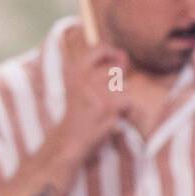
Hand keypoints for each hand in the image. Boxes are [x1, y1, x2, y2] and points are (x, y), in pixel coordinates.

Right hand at [57, 26, 130, 159]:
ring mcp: (97, 93)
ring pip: (125, 87)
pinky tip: (109, 121)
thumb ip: (100, 71)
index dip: (111, 54)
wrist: (66, 145)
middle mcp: (85, 79)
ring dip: (119, 101)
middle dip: (115, 87)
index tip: (114, 60)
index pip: (98, 50)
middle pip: (117, 72)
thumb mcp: (78, 90)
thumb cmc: (75, 119)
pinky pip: (129, 103)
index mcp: (75, 73)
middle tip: (100, 104)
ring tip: (102, 114)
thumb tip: (124, 56)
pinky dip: (123, 113)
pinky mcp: (108, 107)